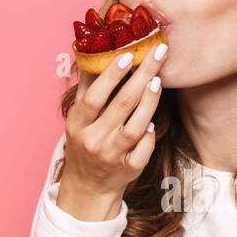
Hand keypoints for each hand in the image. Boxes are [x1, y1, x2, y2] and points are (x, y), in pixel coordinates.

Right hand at [62, 41, 168, 199]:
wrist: (87, 186)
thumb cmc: (84, 143)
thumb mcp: (78, 117)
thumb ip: (86, 86)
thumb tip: (92, 50)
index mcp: (78, 124)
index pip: (94, 96)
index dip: (111, 75)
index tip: (127, 54)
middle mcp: (93, 140)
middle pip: (121, 106)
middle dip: (141, 77)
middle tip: (158, 54)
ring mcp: (111, 157)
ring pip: (134, 128)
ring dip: (148, 103)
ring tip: (158, 81)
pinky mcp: (128, 170)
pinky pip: (142, 152)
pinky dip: (149, 137)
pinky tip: (152, 121)